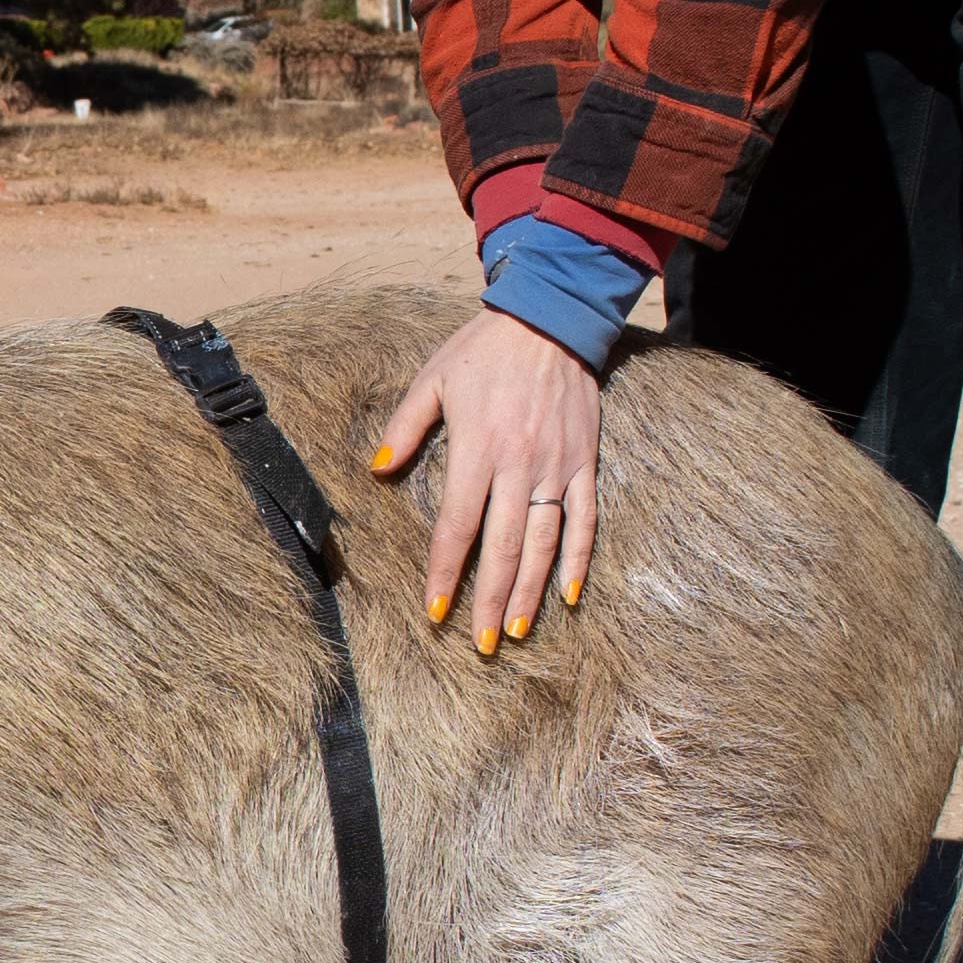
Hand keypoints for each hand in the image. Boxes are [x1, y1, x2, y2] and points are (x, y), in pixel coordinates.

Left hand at [369, 301, 601, 656]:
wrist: (551, 318)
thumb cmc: (483, 350)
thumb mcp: (433, 379)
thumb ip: (404, 427)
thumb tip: (376, 471)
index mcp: (478, 449)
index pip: (458, 526)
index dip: (444, 572)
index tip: (435, 611)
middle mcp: (520, 465)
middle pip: (503, 547)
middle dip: (489, 600)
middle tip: (480, 644)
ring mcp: (558, 467)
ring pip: (545, 543)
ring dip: (530, 591)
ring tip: (516, 631)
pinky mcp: (585, 462)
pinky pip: (586, 520)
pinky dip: (579, 559)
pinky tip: (568, 596)